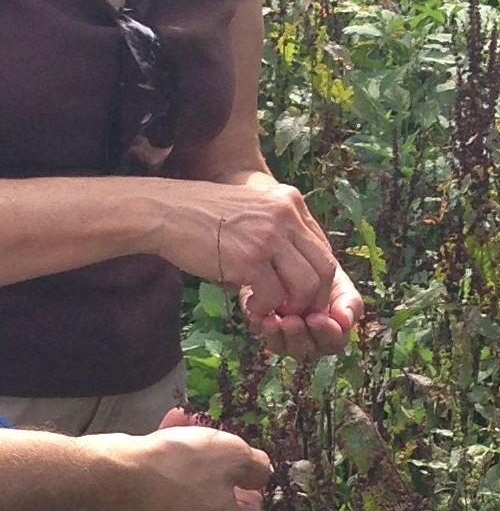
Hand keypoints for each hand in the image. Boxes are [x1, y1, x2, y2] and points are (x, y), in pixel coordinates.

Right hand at [84, 409, 271, 510]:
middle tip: (213, 436)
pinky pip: (166, 490)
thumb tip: (260, 475)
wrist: (112, 474)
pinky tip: (167, 431)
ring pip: (190, 488)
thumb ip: (258, 466)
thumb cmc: (180, 466)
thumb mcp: (234, 454)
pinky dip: (168, 464)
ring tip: (187, 424)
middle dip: (216, 462)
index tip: (238, 460)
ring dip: (191, 456)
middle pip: (219, 498)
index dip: (248, 481)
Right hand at [146, 178, 337, 317]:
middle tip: (294, 309)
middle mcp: (286, 215)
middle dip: (314, 297)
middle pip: (324, 267)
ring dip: (293, 306)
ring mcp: (270, 236)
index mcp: (290, 201)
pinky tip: (249, 306)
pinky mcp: (250, 258)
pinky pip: (275, 296)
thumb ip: (281, 231)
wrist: (164, 212)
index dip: (318, 278)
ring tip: (272, 309)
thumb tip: (303, 270)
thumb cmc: (205, 217)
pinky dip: (265, 309)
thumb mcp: (253, 211)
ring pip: (307, 285)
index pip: (323, 247)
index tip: (304, 294)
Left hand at [246, 265, 363, 359]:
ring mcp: (287, 339)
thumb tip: (344, 320)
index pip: (335, 342)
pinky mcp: (265, 331)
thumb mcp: (342, 285)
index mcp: (334, 332)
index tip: (316, 318)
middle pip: (308, 350)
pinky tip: (261, 316)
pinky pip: (264, 337)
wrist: (294, 262)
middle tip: (291, 321)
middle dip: (299, 336)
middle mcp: (312, 341)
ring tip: (273, 319)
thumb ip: (350, 302)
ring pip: (284, 348)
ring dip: (279, 336)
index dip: (326, 333)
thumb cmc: (323, 275)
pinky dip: (262, 328)